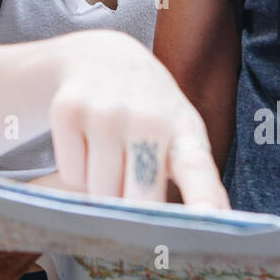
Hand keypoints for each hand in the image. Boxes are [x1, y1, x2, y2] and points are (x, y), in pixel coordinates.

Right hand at [47, 31, 228, 209]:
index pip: (196, 169)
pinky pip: (71, 176)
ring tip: (111, 153)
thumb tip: (211, 222)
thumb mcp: (181, 133)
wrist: (100, 57)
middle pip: (138, 202)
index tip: (210, 220)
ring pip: (100, 193)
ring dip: (103, 188)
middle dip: (134, 208)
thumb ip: (197, 179)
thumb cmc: (149, 109)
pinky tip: (87, 140)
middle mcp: (147, 118)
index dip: (203, 198)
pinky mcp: (68, 110)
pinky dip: (77, 171)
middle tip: (135, 181)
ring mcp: (105, 112)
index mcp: (184, 129)